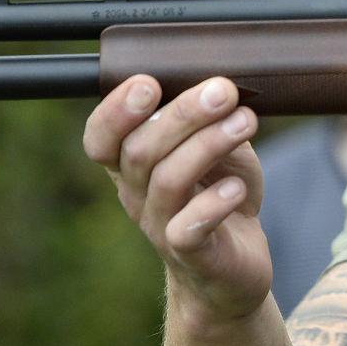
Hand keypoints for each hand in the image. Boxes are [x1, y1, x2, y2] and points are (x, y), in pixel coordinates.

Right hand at [83, 75, 271, 324]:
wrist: (236, 267)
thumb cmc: (223, 195)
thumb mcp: (220, 149)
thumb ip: (212, 118)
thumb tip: (225, 78)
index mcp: (133, 167)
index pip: (100, 139)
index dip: (116, 112)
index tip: (150, 83)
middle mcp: (138, 196)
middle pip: (141, 151)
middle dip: (183, 115)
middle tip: (223, 91)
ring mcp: (162, 226)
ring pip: (168, 181)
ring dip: (208, 144)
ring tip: (246, 121)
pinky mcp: (194, 255)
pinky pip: (189, 228)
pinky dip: (213, 203)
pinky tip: (236, 187)